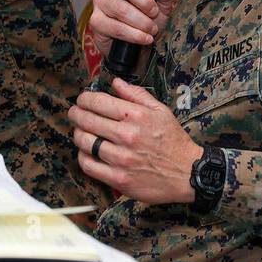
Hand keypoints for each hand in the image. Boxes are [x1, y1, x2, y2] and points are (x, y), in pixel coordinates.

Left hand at [70, 77, 201, 204]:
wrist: (187, 173)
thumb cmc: (174, 142)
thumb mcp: (161, 111)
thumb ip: (137, 95)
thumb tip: (116, 82)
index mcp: (137, 116)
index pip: (98, 102)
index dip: (84, 99)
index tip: (82, 100)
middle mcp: (127, 136)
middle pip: (87, 120)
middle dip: (76, 114)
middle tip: (74, 113)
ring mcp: (121, 158)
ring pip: (84, 142)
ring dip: (78, 134)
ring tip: (80, 132)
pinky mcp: (118, 178)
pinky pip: (89, 165)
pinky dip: (82, 156)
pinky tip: (86, 152)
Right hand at [88, 0, 182, 57]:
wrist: (139, 47)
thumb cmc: (149, 20)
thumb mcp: (164, 5)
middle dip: (144, 1)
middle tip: (155, 13)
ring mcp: (101, 2)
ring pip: (121, 9)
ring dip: (142, 22)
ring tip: (152, 29)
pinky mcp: (96, 21)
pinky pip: (116, 27)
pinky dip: (134, 34)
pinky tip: (144, 38)